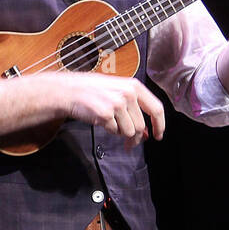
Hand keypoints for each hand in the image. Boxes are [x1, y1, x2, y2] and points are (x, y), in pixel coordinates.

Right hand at [49, 71, 165, 148]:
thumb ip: (134, 107)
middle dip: (136, 137)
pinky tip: (100, 120)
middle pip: (141, 125)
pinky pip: (114, 131)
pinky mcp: (106, 113)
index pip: (156, 108)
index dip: (160, 125)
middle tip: (130, 143)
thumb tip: (146, 132)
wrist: (68, 91)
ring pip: (129, 131)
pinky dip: (109, 130)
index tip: (158, 135)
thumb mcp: (117, 90)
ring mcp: (117, 103)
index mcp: (134, 85)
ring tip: (110, 124)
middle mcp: (128, 93)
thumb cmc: (91, 91)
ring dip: (120, 133)